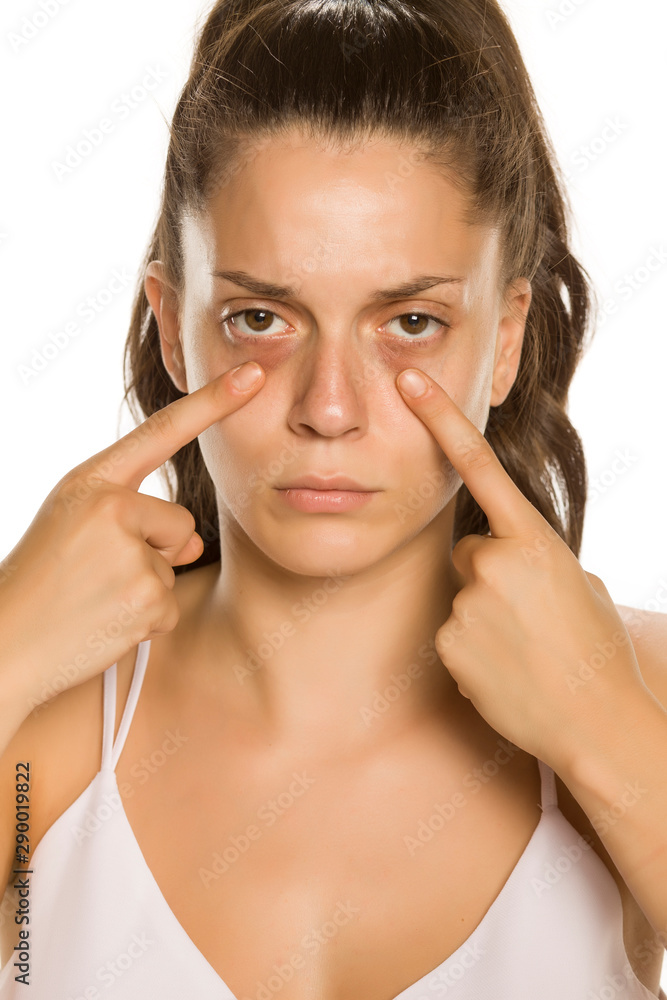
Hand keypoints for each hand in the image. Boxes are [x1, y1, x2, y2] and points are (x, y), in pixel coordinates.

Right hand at [0, 361, 264, 717]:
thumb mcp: (76, 526)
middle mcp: (111, 507)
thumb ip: (137, 516)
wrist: (4, 645)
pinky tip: (103, 623)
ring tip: (94, 598)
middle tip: (95, 576)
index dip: (214, 401)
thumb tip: (192, 542)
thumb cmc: (42, 582)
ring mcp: (129, 553)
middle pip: (179, 522)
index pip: (162, 431)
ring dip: (145, 586)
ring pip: (174, 564)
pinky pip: (169, 603)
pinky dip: (144, 621)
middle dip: (154, 551)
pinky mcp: (146, 598)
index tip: (255, 372)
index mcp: (91, 481)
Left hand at [395, 367, 647, 770]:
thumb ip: (538, 557)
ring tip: (525, 650)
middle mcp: (495, 562)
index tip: (409, 380)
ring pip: (462, 596)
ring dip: (484, 616)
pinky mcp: (448, 643)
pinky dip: (473, 649)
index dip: (442, 418)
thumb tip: (515, 558)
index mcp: (535, 539)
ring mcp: (467, 604)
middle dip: (489, 575)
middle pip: (469, 553)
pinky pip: (452, 634)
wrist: (597, 723)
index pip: (480, 465)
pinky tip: (506, 671)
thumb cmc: (598, 651)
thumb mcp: (582, 585)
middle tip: (528, 617)